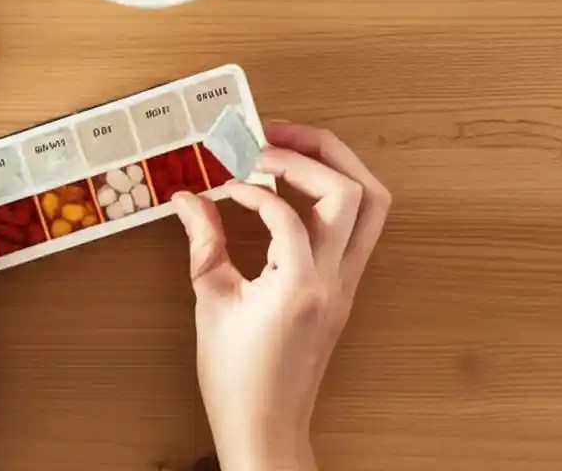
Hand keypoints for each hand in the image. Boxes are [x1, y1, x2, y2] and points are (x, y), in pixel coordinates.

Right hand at [172, 123, 391, 470]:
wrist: (266, 426)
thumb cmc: (237, 378)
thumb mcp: (210, 302)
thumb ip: (203, 242)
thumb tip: (189, 199)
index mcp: (300, 288)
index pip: (289, 213)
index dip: (252, 188)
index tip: (224, 183)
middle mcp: (335, 281)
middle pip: (355, 193)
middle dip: (315, 151)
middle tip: (270, 136)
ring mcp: (346, 284)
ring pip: (371, 206)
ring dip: (336, 167)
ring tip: (292, 150)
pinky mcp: (343, 288)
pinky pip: (355, 228)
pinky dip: (330, 196)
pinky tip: (293, 192)